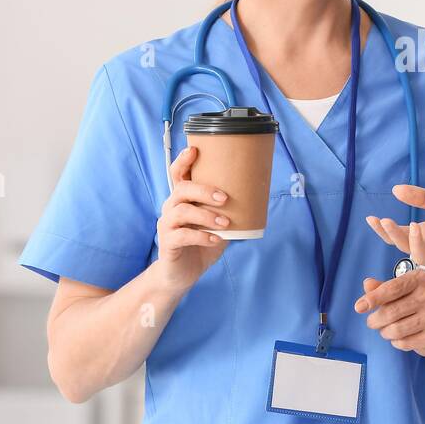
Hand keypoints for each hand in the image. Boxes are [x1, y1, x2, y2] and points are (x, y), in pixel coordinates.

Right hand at [153, 146, 229, 290]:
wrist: (184, 274)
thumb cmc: (203, 243)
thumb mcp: (218, 223)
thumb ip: (229, 210)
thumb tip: (257, 193)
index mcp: (183, 199)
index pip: (177, 174)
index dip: (183, 161)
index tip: (194, 150)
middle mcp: (171, 208)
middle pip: (181, 189)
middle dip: (204, 190)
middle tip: (225, 198)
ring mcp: (167, 225)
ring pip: (181, 211)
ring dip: (206, 215)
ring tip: (225, 223)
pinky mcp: (168, 243)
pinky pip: (182, 236)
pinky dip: (201, 236)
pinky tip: (215, 239)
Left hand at [354, 270, 424, 356]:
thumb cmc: (415, 304)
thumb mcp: (400, 291)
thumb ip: (382, 287)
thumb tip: (367, 284)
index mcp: (420, 279)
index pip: (393, 288)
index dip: (374, 298)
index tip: (359, 307)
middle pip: (392, 311)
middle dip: (375, 320)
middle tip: (372, 322)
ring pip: (396, 329)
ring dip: (385, 332)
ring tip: (385, 330)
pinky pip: (405, 342)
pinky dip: (396, 342)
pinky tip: (399, 337)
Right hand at [363, 184, 424, 276]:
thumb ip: (424, 198)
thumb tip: (395, 189)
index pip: (400, 235)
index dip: (384, 230)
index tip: (370, 218)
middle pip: (405, 247)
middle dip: (392, 236)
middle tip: (384, 222)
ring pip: (423, 258)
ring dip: (415, 243)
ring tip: (412, 225)